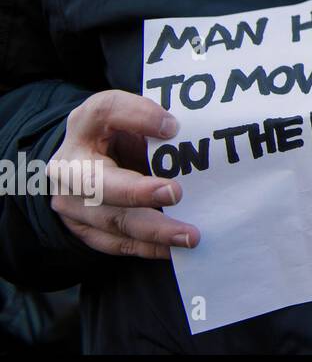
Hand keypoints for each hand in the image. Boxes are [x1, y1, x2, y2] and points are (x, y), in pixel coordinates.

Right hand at [48, 90, 199, 258]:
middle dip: (137, 191)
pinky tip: (174, 249)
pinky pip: (115, 243)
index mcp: (85, 125)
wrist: (80, 165)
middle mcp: (70, 166)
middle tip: (175, 193)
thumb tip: (175, 131)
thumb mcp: (129, 116)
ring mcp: (72, 203)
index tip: (172, 126)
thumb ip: (148, 117)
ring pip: (112, 220)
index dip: (138, 116)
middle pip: (100, 181)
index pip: (106, 112)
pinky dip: (147, 248)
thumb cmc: (115, 135)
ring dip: (153, 230)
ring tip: (190, 235)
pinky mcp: (83, 229)